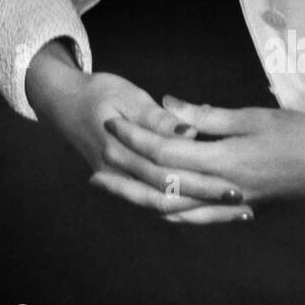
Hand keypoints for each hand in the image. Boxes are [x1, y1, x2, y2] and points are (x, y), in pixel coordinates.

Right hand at [25, 46, 252, 222]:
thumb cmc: (98, 92)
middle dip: (206, 199)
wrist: (62, 103)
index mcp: (120, 149)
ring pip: (160, 206)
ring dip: (198, 211)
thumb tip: (188, 133)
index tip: (234, 180)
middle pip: (167, 194)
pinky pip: (152, 203)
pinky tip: (209, 209)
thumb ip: (157, 119)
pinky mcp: (122, 184)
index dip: (201, 180)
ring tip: (234, 211)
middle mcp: (118, 172)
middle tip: (243, 200)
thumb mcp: (127, 95)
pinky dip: (181, 210)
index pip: (167, 172)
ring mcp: (119, 182)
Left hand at [104, 99, 304, 223]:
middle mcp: (224, 190)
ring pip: (174, 207)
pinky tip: (154, 205)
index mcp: (225, 161)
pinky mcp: (240, 211)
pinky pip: (197, 218)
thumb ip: (207, 116)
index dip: (136, 137)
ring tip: (111, 186)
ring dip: (139, 196)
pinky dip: (171, 212)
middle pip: (162, 184)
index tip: (112, 121)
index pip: (166, 151)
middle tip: (98, 157)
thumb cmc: (300, 132)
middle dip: (127, 170)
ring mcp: (232, 205)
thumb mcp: (252, 116)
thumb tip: (166, 105)